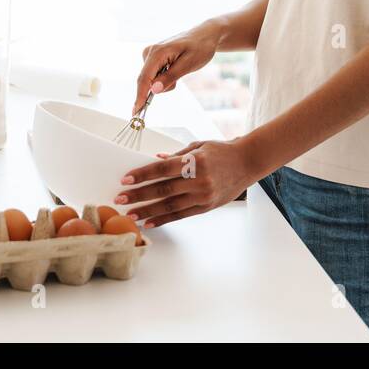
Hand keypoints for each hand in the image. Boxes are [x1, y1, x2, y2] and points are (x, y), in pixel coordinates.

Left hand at [114, 138, 260, 228]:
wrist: (248, 162)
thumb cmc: (221, 151)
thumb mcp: (198, 146)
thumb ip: (177, 155)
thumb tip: (155, 160)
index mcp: (195, 161)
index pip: (162, 169)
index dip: (143, 175)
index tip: (125, 180)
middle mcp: (199, 180)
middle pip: (163, 190)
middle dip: (139, 196)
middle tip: (120, 200)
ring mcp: (203, 195)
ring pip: (170, 206)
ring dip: (148, 211)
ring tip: (131, 215)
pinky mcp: (207, 207)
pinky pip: (181, 215)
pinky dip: (163, 219)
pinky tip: (149, 222)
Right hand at [131, 23, 222, 114]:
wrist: (205, 35)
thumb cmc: (200, 47)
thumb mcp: (189, 64)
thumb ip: (170, 77)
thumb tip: (154, 91)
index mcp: (157, 52)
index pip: (144, 79)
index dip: (140, 96)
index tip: (136, 112)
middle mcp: (150, 52)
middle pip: (146, 81)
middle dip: (160, 87)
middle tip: (177, 81)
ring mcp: (150, 54)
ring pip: (151, 80)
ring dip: (164, 82)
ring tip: (180, 70)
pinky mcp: (153, 58)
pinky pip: (154, 76)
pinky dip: (164, 78)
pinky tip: (175, 68)